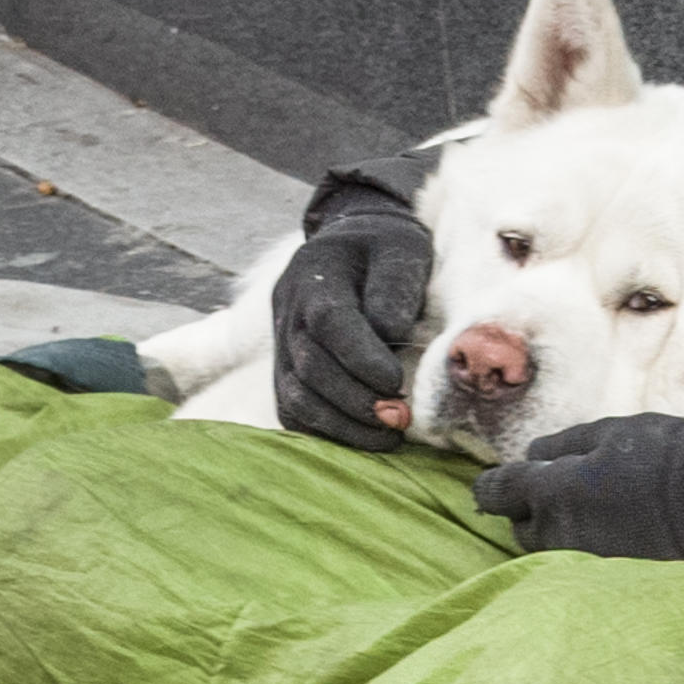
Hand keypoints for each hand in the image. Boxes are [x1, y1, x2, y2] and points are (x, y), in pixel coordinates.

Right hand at [271, 166, 435, 448]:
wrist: (353, 244)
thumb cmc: (385, 249)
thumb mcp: (401, 249)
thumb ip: (396, 286)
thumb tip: (389, 333)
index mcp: (317, 272)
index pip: (329, 321)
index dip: (360, 357)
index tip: (396, 382)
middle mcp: (289, 309)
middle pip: (309, 366)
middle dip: (356, 400)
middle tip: (401, 418)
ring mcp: (281, 341)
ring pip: (295, 395)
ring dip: (342, 424)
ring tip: (388, 436)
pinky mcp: (285, 368)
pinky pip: (291, 409)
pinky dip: (324, 431)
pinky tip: (362, 438)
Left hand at [474, 414, 683, 561]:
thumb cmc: (663, 454)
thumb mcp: (609, 432)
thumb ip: (561, 445)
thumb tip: (532, 456)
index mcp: (552, 490)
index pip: (496, 493)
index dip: (490, 485)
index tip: (494, 482)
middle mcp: (560, 531)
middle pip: (519, 528)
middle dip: (525, 510)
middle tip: (549, 491)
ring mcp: (585, 558)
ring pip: (546, 551)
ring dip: (551, 532)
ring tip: (580, 512)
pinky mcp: (609, 575)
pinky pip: (577, 563)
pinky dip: (581, 547)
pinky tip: (605, 530)